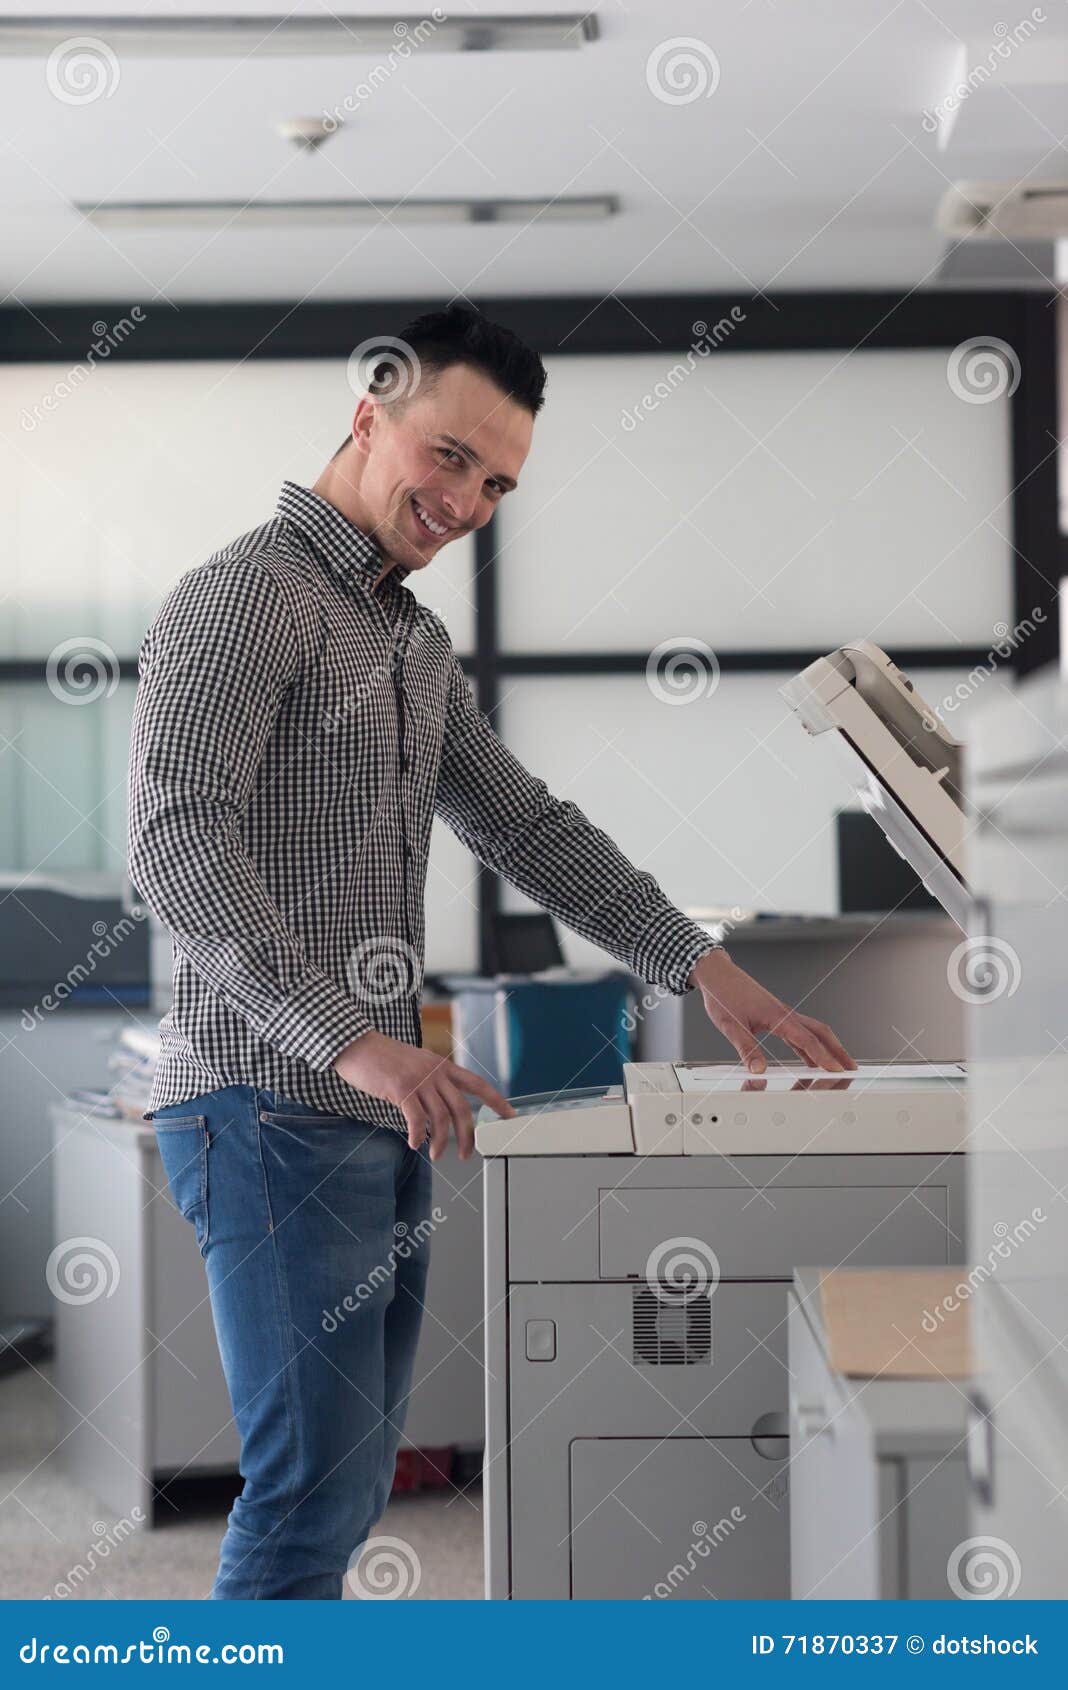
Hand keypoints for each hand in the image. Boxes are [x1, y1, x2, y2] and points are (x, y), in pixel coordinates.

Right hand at [333, 1030, 515, 1160]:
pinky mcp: (401, 1088)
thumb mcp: (416, 1064)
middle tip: (468, 1154)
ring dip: (441, 1142)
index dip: (497, 1100)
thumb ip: (431, 1081)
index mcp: (442, 1065)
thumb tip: (439, 1110)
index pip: (477, 1084)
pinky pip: (416, 1119)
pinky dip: (417, 1135)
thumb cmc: (383, 1059)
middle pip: (462, 1108)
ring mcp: (419, 1079)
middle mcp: (435, 1072)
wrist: (357, 1045)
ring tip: (437, 1155)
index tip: (510, 1115)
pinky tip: (414, 1144)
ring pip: (440, 1118)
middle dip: (468, 1135)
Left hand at [688, 949, 856, 1074]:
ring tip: (838, 1065)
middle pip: (820, 1033)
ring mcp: (782, 1013)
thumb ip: (746, 1049)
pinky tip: (810, 1058)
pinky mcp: (776, 1015)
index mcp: (777, 1015)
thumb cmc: (722, 995)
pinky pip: (800, 1032)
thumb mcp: (730, 1026)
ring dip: (827, 1047)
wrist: (716, 974)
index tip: (837, 1071)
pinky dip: (810, 1046)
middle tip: (851, 1067)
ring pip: (813, 1031)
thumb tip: (759, 1070)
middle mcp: (784, 1013)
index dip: (824, 1058)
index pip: (807, 1040)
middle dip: (837, 1051)